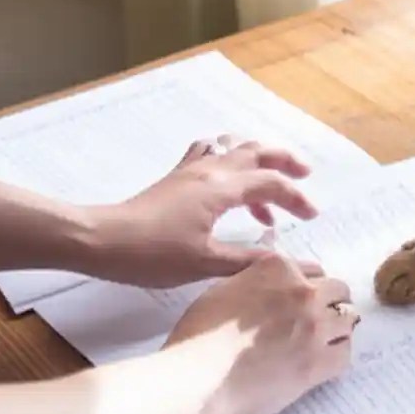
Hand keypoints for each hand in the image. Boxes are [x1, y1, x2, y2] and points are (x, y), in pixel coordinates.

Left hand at [87, 136, 321, 286]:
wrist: (102, 240)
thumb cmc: (152, 254)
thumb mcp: (206, 263)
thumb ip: (250, 261)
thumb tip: (289, 263)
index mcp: (220, 189)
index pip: (271, 184)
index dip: (297, 198)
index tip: (312, 216)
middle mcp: (208, 171)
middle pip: (256, 151)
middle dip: (285, 161)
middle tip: (306, 177)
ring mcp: (190, 171)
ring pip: (233, 149)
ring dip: (258, 160)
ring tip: (271, 188)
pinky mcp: (175, 178)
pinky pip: (209, 155)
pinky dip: (229, 162)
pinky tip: (228, 183)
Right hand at [167, 255, 358, 413]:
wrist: (200, 376)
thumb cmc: (199, 334)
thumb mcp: (222, 289)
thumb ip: (254, 282)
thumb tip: (268, 287)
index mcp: (278, 268)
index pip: (312, 270)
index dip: (307, 287)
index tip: (302, 301)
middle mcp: (303, 292)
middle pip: (338, 291)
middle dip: (330, 304)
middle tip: (316, 322)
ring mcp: (315, 327)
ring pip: (348, 321)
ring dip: (336, 330)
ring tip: (321, 344)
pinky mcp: (319, 362)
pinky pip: (345, 354)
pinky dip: (336, 357)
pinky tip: (321, 364)